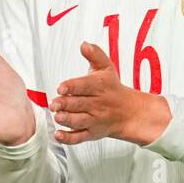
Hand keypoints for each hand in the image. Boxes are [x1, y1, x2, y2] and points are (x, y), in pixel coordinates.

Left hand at [48, 42, 170, 145]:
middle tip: (54, 103)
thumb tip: (84, 44)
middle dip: (65, 104)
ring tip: (58, 117)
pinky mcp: (92, 133)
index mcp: (99, 86)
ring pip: (80, 121)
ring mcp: (95, 120)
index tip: (61, 87)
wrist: (129, 112)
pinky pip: (80, 137)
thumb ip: (95, 55)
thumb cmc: (113, 88)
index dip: (72, 86)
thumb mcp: (106, 68)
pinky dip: (69, 138)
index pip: (85, 85)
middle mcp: (97, 104)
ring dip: (67, 120)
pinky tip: (59, 134)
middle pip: (80, 104)